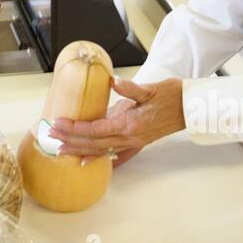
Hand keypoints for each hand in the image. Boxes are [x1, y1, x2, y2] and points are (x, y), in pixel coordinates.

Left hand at [49, 77, 185, 167]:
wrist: (191, 108)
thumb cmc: (171, 95)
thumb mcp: (150, 88)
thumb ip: (130, 88)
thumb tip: (114, 81)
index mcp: (129, 124)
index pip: (95, 129)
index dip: (75, 129)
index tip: (59, 124)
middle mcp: (129, 137)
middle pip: (94, 143)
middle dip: (71, 140)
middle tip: (52, 137)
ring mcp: (134, 142)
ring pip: (102, 150)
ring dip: (81, 151)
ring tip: (62, 151)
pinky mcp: (138, 143)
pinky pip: (116, 154)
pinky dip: (101, 158)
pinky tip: (89, 162)